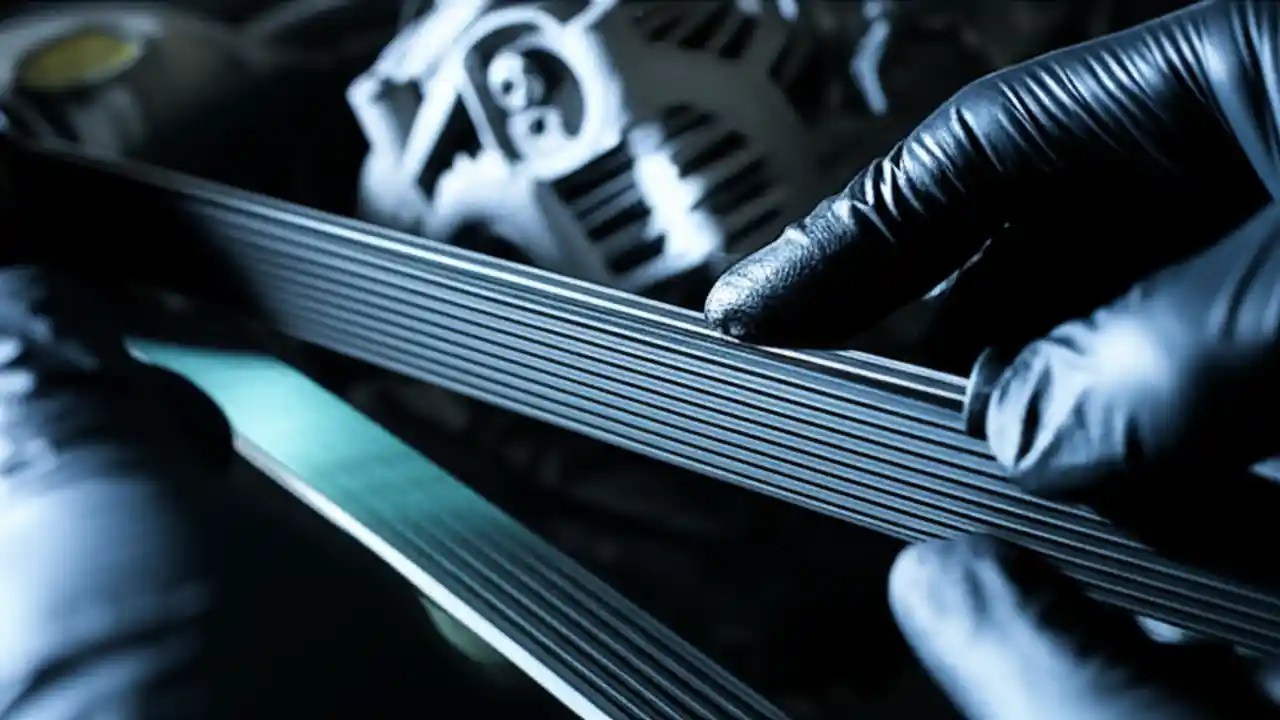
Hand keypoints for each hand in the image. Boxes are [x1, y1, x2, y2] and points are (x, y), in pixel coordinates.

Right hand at [704, 0, 1279, 716]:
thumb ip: (1173, 350)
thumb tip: (1029, 431)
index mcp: (1222, 83)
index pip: (972, 154)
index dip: (848, 234)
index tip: (749, 312)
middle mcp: (1230, 168)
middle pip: (1033, 262)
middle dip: (979, 365)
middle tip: (933, 448)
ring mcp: (1261, 263)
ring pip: (1110, 352)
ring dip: (1076, 433)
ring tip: (1062, 493)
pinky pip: (1188, 406)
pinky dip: (1163, 466)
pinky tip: (1158, 506)